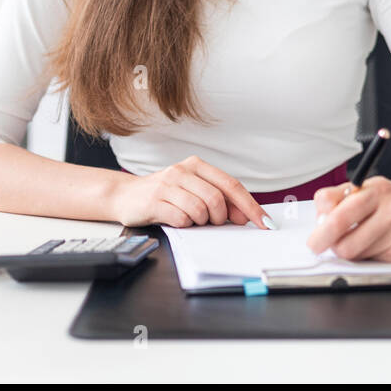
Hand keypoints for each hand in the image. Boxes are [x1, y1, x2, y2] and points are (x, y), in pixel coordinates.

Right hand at [111, 155, 271, 228]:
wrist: (124, 196)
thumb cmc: (164, 195)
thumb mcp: (192, 191)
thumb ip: (218, 199)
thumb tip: (244, 216)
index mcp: (197, 165)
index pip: (231, 185)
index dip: (250, 206)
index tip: (265, 222)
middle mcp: (182, 171)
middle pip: (217, 199)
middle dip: (220, 218)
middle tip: (212, 222)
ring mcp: (167, 185)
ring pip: (200, 210)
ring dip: (200, 222)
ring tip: (189, 218)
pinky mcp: (154, 201)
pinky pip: (181, 219)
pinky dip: (184, 224)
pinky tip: (176, 219)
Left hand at [304, 177, 390, 261]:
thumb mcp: (370, 187)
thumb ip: (341, 197)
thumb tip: (319, 219)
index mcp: (375, 189)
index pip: (335, 208)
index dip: (319, 225)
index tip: (314, 231)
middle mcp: (389, 209)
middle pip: (342, 239)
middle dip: (325, 244)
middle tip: (318, 246)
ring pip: (355, 254)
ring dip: (349, 250)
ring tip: (356, 240)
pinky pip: (372, 261)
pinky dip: (368, 256)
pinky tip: (377, 245)